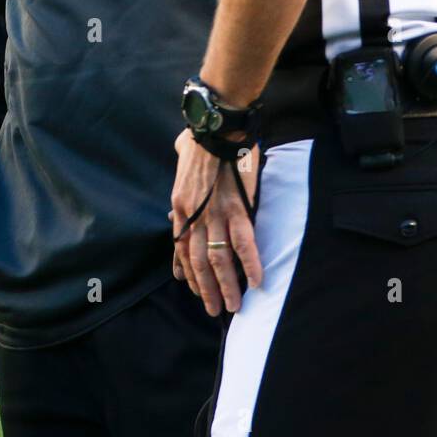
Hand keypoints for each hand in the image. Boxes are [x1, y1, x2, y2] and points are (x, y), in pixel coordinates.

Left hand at [170, 129, 261, 315]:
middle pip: (197, 261)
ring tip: (234, 305)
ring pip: (218, 259)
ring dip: (227, 285)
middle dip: (205, 289)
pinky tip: (258, 280)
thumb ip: (181, 177)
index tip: (191, 287)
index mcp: (180, 206)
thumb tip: (178, 174)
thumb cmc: (200, 138)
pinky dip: (251, 263)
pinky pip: (244, 242)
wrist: (216, 126)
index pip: (180, 248)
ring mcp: (215, 214)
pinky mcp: (237, 208)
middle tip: (213, 309)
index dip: (186, 271)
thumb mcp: (181, 158)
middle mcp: (193, 216)